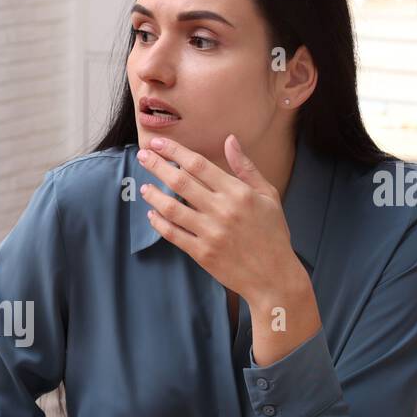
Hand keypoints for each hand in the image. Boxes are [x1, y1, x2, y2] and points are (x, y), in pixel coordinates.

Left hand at [139, 134, 320, 364]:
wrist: (273, 276)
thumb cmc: (272, 233)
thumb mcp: (267, 195)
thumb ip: (246, 167)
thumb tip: (230, 140)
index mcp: (238, 192)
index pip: (199, 164)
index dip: (175, 151)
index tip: (159, 142)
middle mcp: (222, 210)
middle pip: (180, 181)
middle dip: (157, 165)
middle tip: (143, 155)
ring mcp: (210, 233)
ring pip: (172, 208)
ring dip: (154, 195)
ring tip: (144, 187)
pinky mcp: (201, 253)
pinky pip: (173, 235)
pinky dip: (159, 223)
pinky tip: (152, 214)